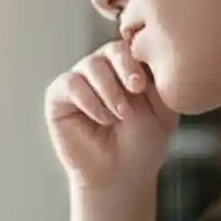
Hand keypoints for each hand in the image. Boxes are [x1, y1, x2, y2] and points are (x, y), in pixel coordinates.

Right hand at [44, 40, 179, 193]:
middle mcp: (103, 69)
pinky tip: (101, 119)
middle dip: (124, 69)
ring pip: (91, 65)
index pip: (133, 45)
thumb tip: (143, 53)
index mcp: (129, 67)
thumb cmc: (142, 144)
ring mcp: (80, 81)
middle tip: (135, 91)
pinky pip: (70, 84)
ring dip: (108, 90)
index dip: (138, 59)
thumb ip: (156, 79)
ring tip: (120, 115)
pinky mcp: (58, 97)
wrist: (120, 175)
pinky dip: (89, 101)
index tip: (142, 85)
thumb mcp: (162, 109)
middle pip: (110, 50)